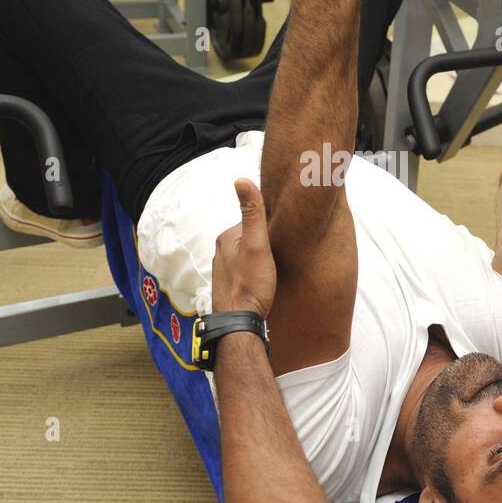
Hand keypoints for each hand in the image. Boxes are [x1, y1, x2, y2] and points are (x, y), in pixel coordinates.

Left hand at [212, 179, 276, 317]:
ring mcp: (224, 269)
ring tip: (272, 271)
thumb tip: (241, 179)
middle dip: (265, 244)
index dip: (270, 229)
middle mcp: (221, 251)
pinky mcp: (229, 284)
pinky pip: (245, 270)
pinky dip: (254, 273)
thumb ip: (252, 212)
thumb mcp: (257, 244)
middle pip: (250, 238)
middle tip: (278, 257)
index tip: (281, 238)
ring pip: (248, 255)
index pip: (253, 222)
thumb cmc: (250, 285)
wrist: (240, 323)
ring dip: (260, 260)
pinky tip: (262, 282)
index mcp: (227, 237)